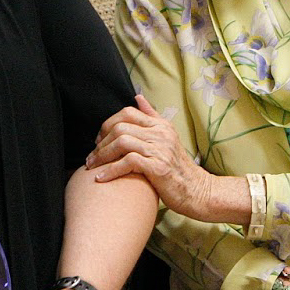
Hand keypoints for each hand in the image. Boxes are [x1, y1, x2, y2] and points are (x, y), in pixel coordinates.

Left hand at [89, 95, 213, 218]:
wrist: (197, 191)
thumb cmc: (178, 169)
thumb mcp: (167, 138)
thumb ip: (152, 117)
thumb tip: (138, 97)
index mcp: (161, 125)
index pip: (128, 113)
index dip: (108, 124)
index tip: (99, 140)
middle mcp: (161, 134)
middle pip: (120, 127)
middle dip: (101, 142)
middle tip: (92, 157)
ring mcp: (160, 150)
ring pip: (122, 142)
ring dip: (102, 155)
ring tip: (93, 167)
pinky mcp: (158, 167)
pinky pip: (128, 162)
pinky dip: (110, 170)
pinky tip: (101, 178)